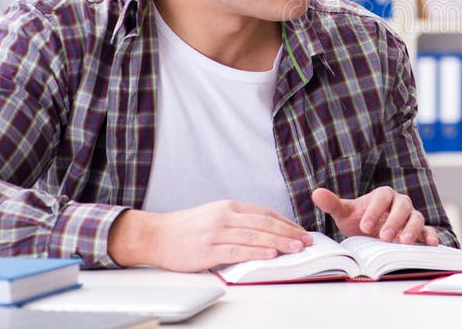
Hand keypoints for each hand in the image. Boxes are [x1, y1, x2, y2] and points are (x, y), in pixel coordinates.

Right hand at [108, 200, 311, 271]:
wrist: (155, 235)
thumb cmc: (186, 228)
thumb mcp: (214, 216)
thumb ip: (238, 222)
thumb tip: (265, 232)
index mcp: (229, 207)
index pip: (265, 213)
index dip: (286, 222)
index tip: (301, 231)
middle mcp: (225, 216)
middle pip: (264, 223)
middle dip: (289, 232)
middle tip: (306, 240)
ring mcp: (216, 232)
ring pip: (255, 236)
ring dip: (279, 242)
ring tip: (296, 248)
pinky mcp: (207, 249)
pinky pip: (236, 250)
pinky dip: (256, 252)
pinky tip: (270, 254)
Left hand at [311, 186, 438, 245]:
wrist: (372, 233)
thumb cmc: (360, 220)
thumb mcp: (345, 213)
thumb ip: (333, 204)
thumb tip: (316, 192)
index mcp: (383, 195)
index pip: (381, 198)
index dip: (374, 211)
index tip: (363, 226)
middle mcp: (400, 203)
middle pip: (402, 206)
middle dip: (393, 221)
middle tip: (383, 237)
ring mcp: (411, 216)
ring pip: (416, 217)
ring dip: (412, 229)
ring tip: (404, 242)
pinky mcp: (420, 230)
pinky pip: (428, 230)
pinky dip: (431, 235)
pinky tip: (430, 244)